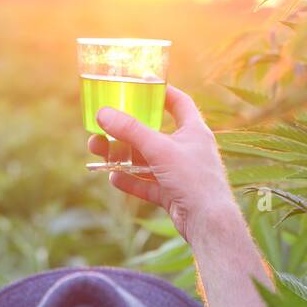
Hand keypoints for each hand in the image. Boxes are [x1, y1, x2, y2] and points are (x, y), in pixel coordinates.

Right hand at [90, 85, 238, 242]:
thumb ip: (131, 131)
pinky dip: (131, 181)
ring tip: (98, 152)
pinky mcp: (172, 194)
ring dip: (123, 156)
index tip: (142, 85)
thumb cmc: (193, 179)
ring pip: (146, 161)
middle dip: (127, 131)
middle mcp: (187, 150)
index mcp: (194, 130)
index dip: (162, 92)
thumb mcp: (160, 149)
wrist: (208, 222)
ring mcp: (180, 173)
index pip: (179, 102)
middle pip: (153, 134)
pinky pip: (147, 185)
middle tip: (104, 127)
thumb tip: (103, 114)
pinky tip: (113, 177)